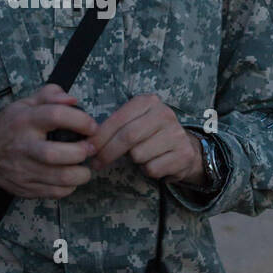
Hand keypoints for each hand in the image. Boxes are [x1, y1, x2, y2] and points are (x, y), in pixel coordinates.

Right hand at [0, 84, 98, 198]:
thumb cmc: (9, 126)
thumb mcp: (25, 103)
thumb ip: (50, 95)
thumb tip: (73, 100)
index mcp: (25, 120)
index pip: (55, 116)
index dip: (80, 121)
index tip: (91, 126)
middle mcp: (23, 146)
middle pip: (56, 154)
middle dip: (81, 152)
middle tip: (90, 148)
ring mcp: (23, 170)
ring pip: (59, 177)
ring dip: (80, 173)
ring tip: (84, 167)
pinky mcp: (25, 188)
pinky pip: (55, 192)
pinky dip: (70, 186)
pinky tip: (70, 178)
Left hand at [88, 94, 202, 182]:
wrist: (185, 148)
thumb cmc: (150, 135)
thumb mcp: (134, 121)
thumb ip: (114, 126)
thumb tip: (87, 142)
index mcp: (148, 102)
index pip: (119, 120)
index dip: (100, 136)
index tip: (88, 149)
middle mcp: (165, 114)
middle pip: (128, 137)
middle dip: (108, 153)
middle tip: (97, 163)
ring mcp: (176, 134)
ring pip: (139, 155)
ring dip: (133, 161)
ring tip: (140, 156)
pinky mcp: (183, 155)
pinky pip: (152, 168)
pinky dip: (147, 170)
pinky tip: (154, 162)